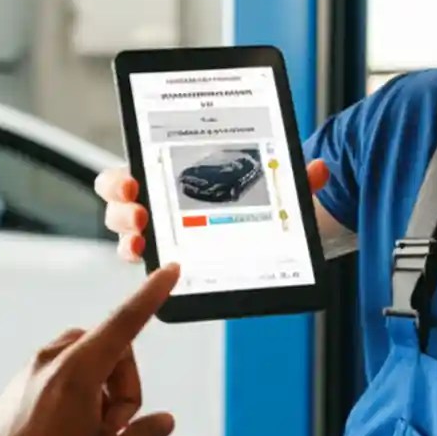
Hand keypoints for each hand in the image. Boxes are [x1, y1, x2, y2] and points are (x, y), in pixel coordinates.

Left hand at [0, 265, 181, 435]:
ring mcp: (33, 369)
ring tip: (89, 434)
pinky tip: (71, 430)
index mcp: (75, 374)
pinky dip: (81, 391)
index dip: (151, 295)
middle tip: (112, 429)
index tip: (168, 271)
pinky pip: (65, 369)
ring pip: (89, 358)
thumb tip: (161, 420)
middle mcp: (51, 362)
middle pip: (112, 347)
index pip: (124, 322)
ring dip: (103, 389)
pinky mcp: (23, 381)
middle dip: (125, 384)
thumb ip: (145, 435)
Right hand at [95, 160, 331, 262]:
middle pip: (117, 200)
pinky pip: (144, 261)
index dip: (121, 177)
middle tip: (140, 211)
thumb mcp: (272, 184)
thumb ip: (293, 176)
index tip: (135, 181)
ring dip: (127, 235)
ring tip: (142, 240)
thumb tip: (319, 170)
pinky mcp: (165, 257)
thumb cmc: (251, 196)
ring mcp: (158, 230)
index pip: (128, 170)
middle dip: (121, 205)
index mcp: (170, 174)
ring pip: (124, 231)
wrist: (259, 224)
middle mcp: (155, 201)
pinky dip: (143, 262)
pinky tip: (157, 265)